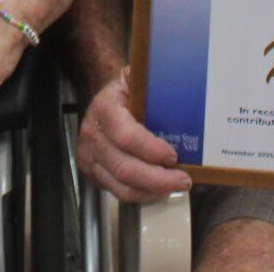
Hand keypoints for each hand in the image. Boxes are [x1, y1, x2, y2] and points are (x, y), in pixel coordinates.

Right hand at [76, 69, 189, 203]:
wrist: (101, 102)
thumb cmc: (124, 92)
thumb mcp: (135, 78)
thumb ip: (152, 81)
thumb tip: (180, 82)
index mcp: (104, 109)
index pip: (126, 135)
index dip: (151, 149)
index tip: (173, 154)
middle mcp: (92, 136)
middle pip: (125, 168)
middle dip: (158, 179)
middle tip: (183, 179)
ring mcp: (89, 158)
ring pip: (122, 187)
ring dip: (152, 191)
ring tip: (175, 186)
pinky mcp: (92, 174)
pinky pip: (119, 194)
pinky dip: (142, 195)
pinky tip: (158, 189)